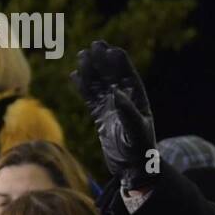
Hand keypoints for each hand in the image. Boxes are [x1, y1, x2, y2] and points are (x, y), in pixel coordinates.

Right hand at [72, 40, 157, 188]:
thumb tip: (116, 93)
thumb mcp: (136, 133)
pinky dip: (83, 87)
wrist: (131, 169)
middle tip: (94, 45)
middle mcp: (126, 101)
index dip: (121, 64)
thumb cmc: (139, 152)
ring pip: (99, 85)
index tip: (112, 51)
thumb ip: (128, 113)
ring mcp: (112, 108)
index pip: (129, 78)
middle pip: (113, 77)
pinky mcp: (100, 117)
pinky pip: (90, 98)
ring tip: (82, 55)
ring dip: (91, 71)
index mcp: (139, 101)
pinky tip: (75, 75)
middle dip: (104, 62)